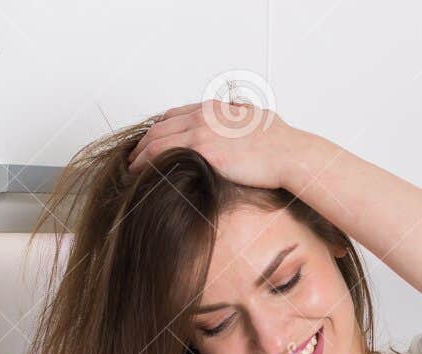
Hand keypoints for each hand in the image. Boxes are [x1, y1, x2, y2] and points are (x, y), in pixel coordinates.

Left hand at [126, 100, 299, 188]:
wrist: (290, 154)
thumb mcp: (258, 120)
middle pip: (160, 127)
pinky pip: (162, 155)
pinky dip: (147, 164)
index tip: (152, 142)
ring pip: (156, 140)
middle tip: (133, 158)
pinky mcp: (203, 151)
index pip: (175, 115)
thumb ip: (242, 118)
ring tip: (131, 170)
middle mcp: (204, 116)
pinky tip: (140, 175)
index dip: (160, 129)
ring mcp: (201, 132)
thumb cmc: (282, 143)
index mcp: (216, 109)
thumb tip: (241, 119)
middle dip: (143, 143)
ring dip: (140, 155)